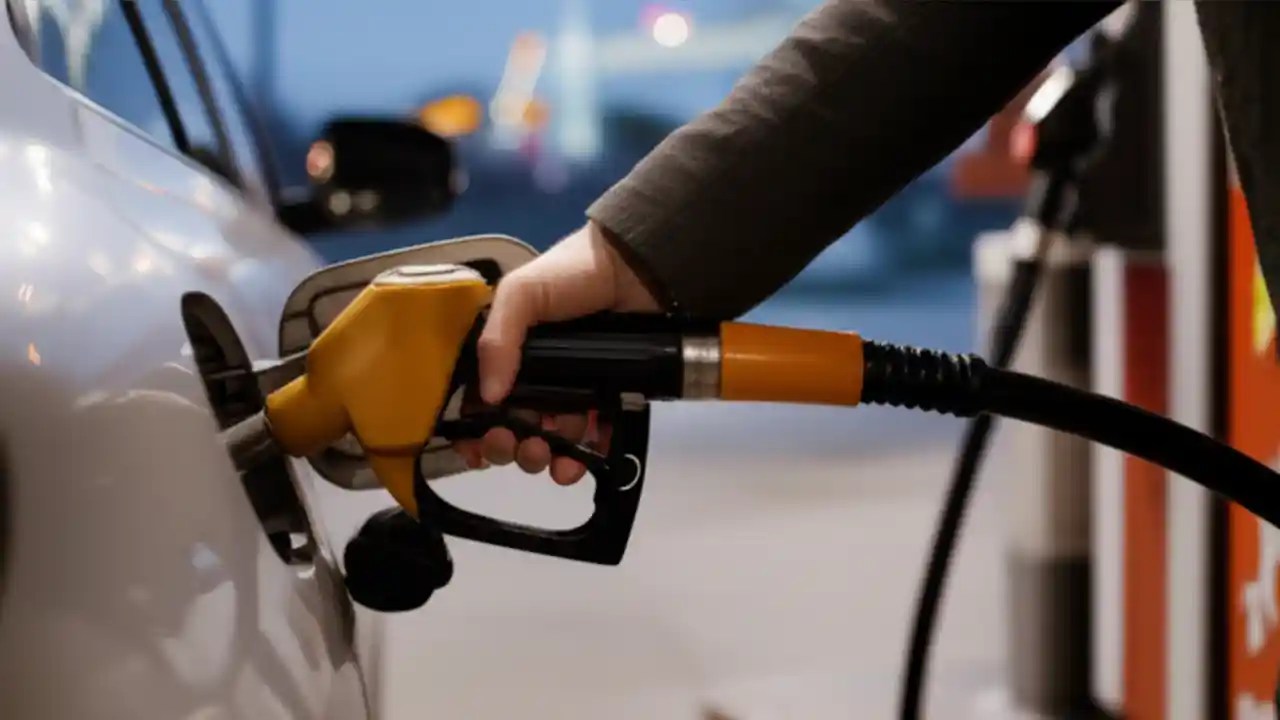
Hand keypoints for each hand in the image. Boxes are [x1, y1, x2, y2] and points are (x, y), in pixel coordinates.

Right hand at [453, 221, 661, 484]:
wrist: (639, 267)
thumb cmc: (573, 274)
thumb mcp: (522, 294)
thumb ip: (498, 340)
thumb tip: (489, 398)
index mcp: (511, 353)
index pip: (483, 401)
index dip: (475, 430)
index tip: (475, 451)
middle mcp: (539, 376)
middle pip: (517, 428)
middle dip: (512, 448)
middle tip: (520, 446)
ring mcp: (576, 389)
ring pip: (554, 439)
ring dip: (545, 458)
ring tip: (550, 457)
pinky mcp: (612, 397)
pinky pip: (596, 437)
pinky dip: (587, 456)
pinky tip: (581, 463)